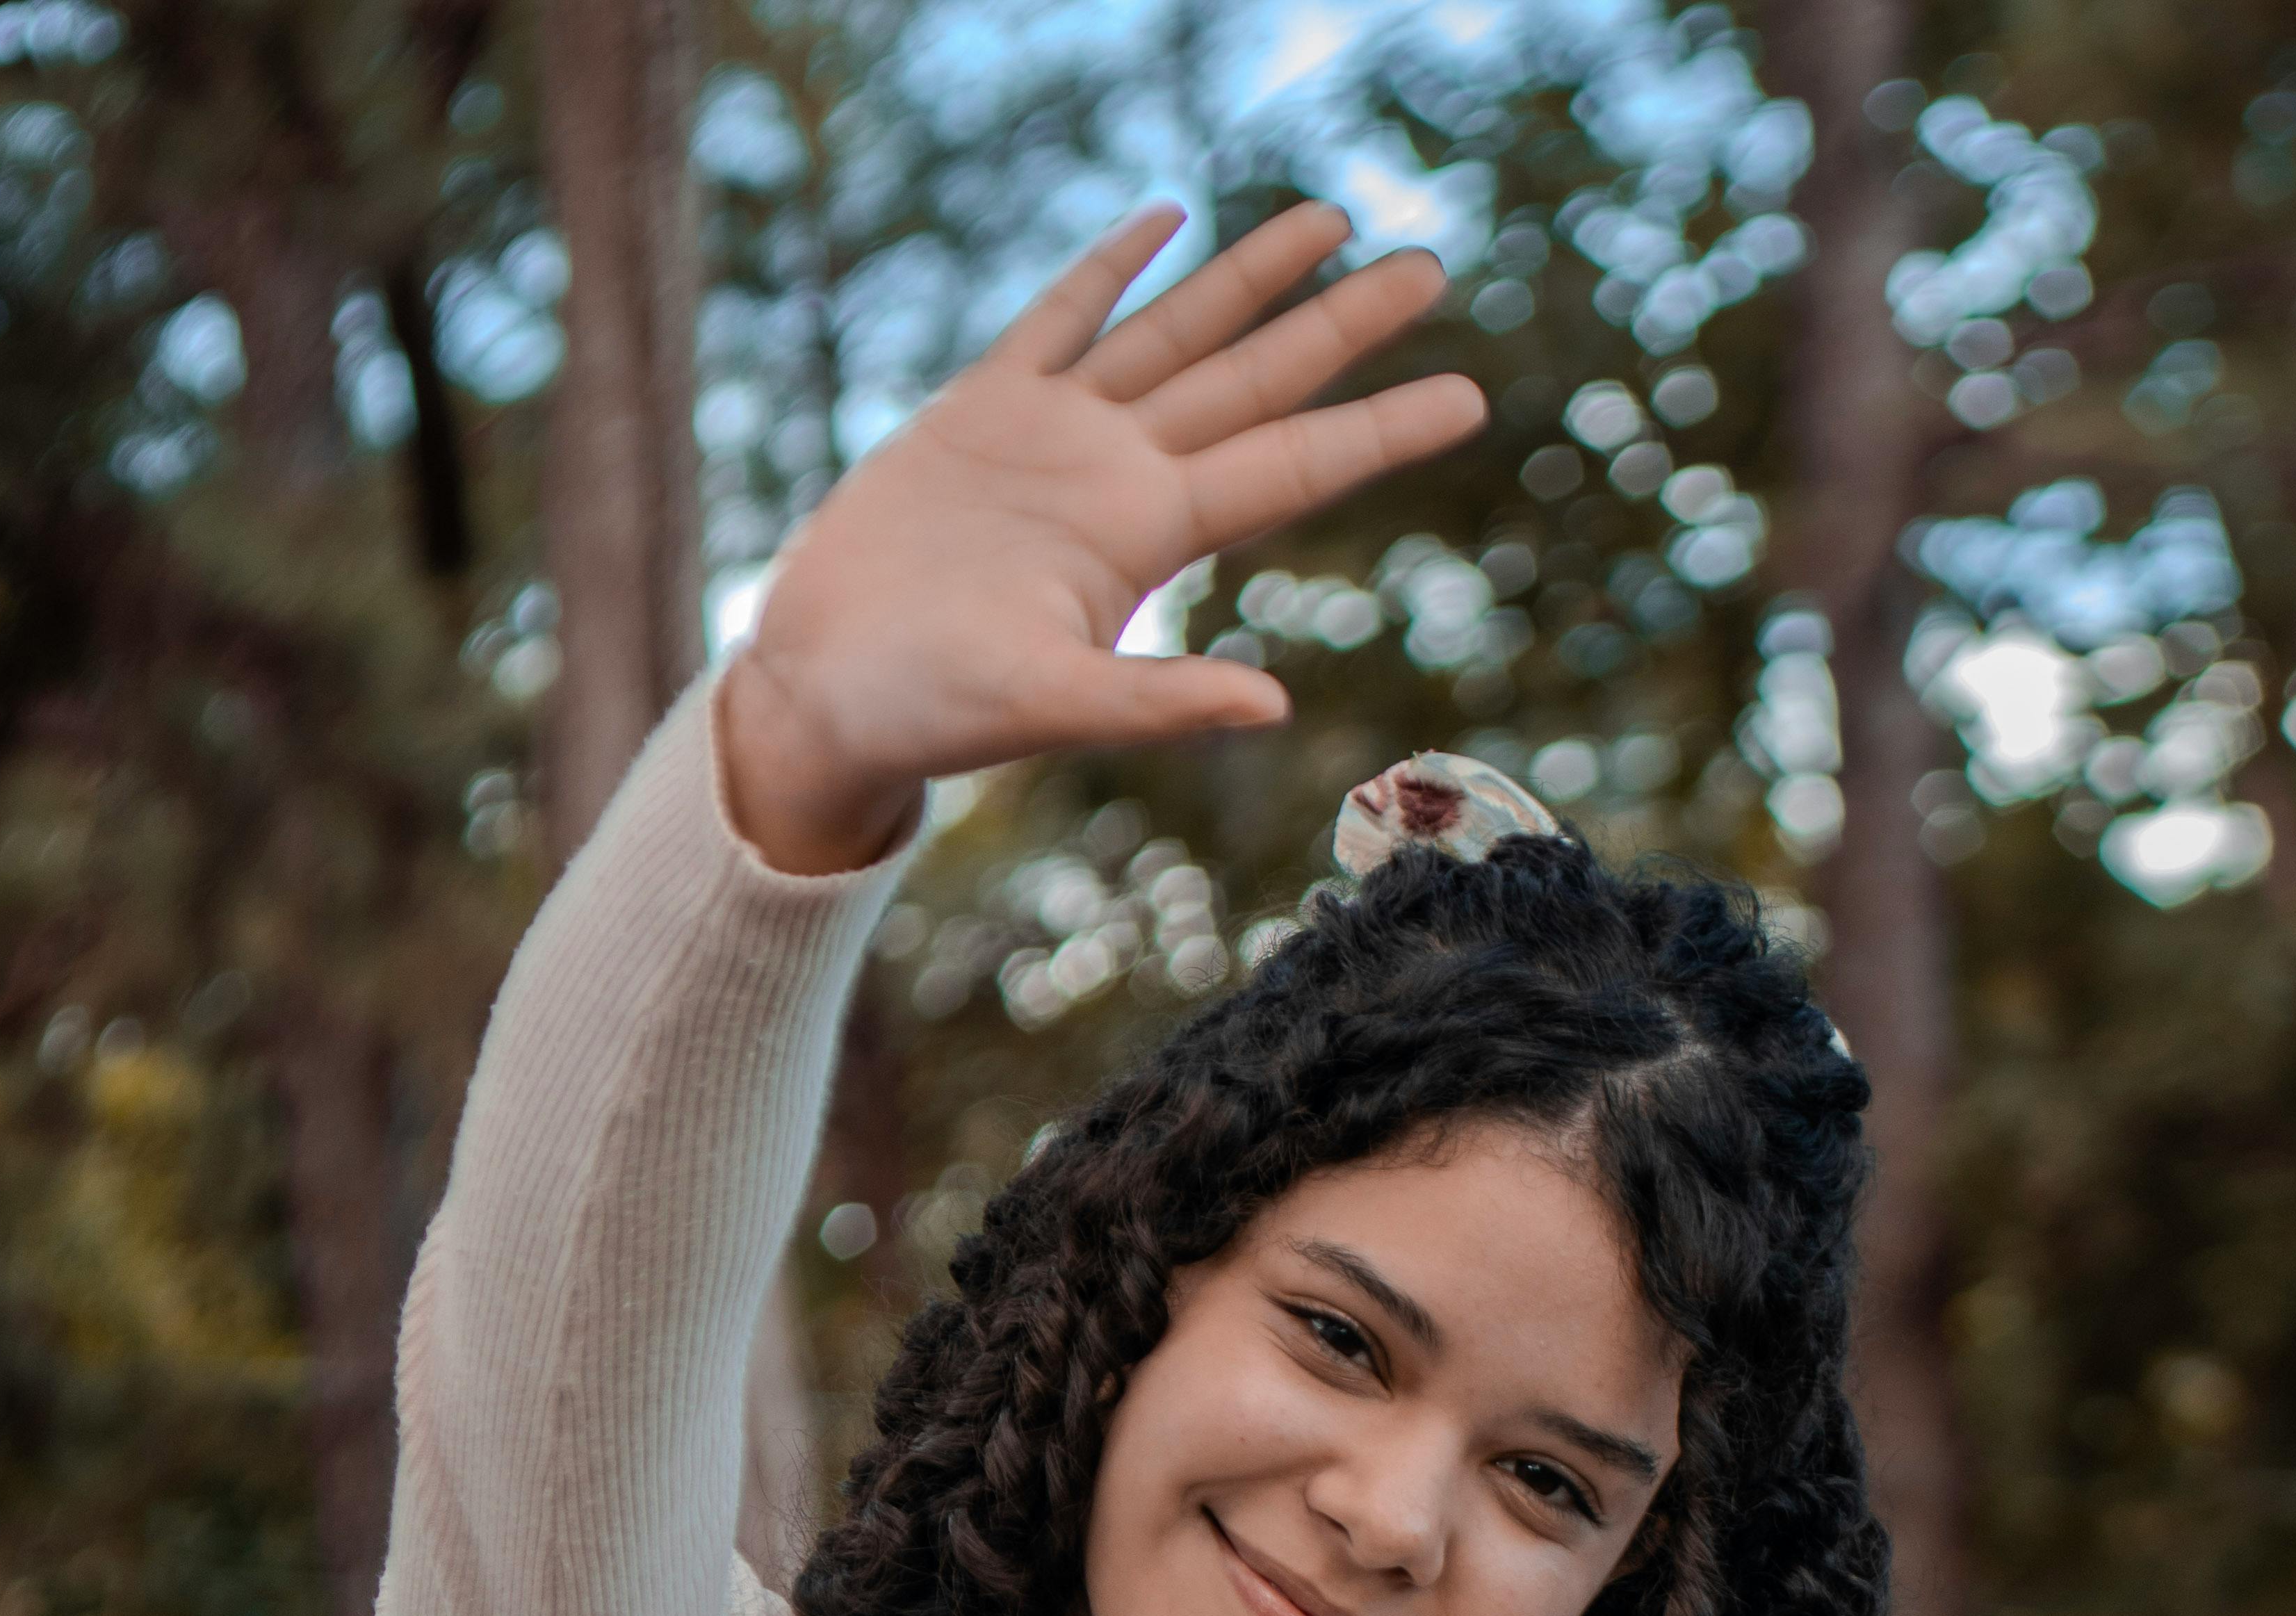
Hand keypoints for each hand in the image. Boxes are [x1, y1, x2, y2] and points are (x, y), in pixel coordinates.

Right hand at [719, 199, 1486, 872]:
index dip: (1381, 424)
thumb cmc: (931, 715)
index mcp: (1147, 537)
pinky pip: (1062, 321)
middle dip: (1343, 322)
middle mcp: (1118, 475)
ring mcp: (1053, 435)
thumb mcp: (1052, 708)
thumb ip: (1162, 702)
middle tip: (1433, 265)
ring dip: (1251, 279)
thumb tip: (1276, 707)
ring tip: (1329, 220)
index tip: (1469, 393)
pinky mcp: (979, 411)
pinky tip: (1165, 222)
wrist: (826, 692)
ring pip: (1176, 334)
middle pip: (1256, 380)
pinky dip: (1110, 269)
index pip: (1293, 464)